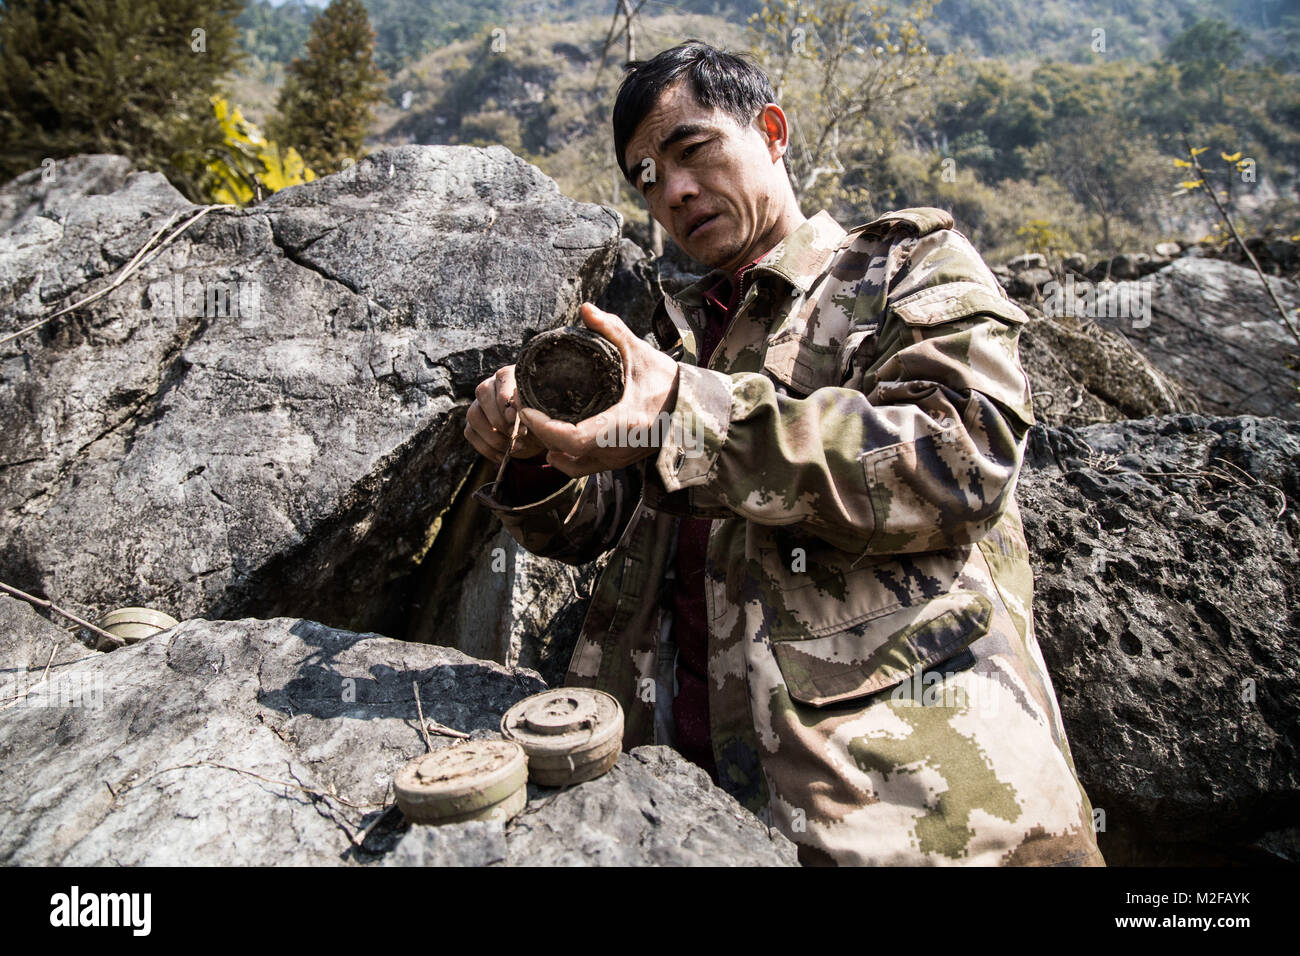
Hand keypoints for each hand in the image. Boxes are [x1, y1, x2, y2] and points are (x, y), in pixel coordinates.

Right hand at [464, 364, 545, 463]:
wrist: (541, 437)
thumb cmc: (544, 420)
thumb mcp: (544, 415)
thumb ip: (531, 409)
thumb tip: (515, 409)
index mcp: (513, 376)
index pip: (503, 377)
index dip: (506, 397)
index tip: (515, 417)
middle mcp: (493, 386)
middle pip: (483, 393)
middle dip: (499, 418)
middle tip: (516, 434)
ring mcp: (480, 404)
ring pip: (473, 414)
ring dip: (492, 435)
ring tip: (512, 447)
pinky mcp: (474, 424)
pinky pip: (470, 432)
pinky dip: (486, 448)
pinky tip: (503, 455)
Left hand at [520, 303, 679, 477]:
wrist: (695, 411)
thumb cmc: (669, 382)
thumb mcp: (641, 352)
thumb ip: (613, 330)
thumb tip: (585, 309)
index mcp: (625, 422)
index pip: (575, 437)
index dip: (545, 428)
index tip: (527, 409)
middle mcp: (620, 448)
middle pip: (568, 453)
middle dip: (540, 434)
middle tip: (524, 409)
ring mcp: (620, 459)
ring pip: (574, 466)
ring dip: (551, 447)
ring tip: (535, 424)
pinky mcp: (620, 463)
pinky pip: (585, 468)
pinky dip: (565, 458)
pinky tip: (552, 448)